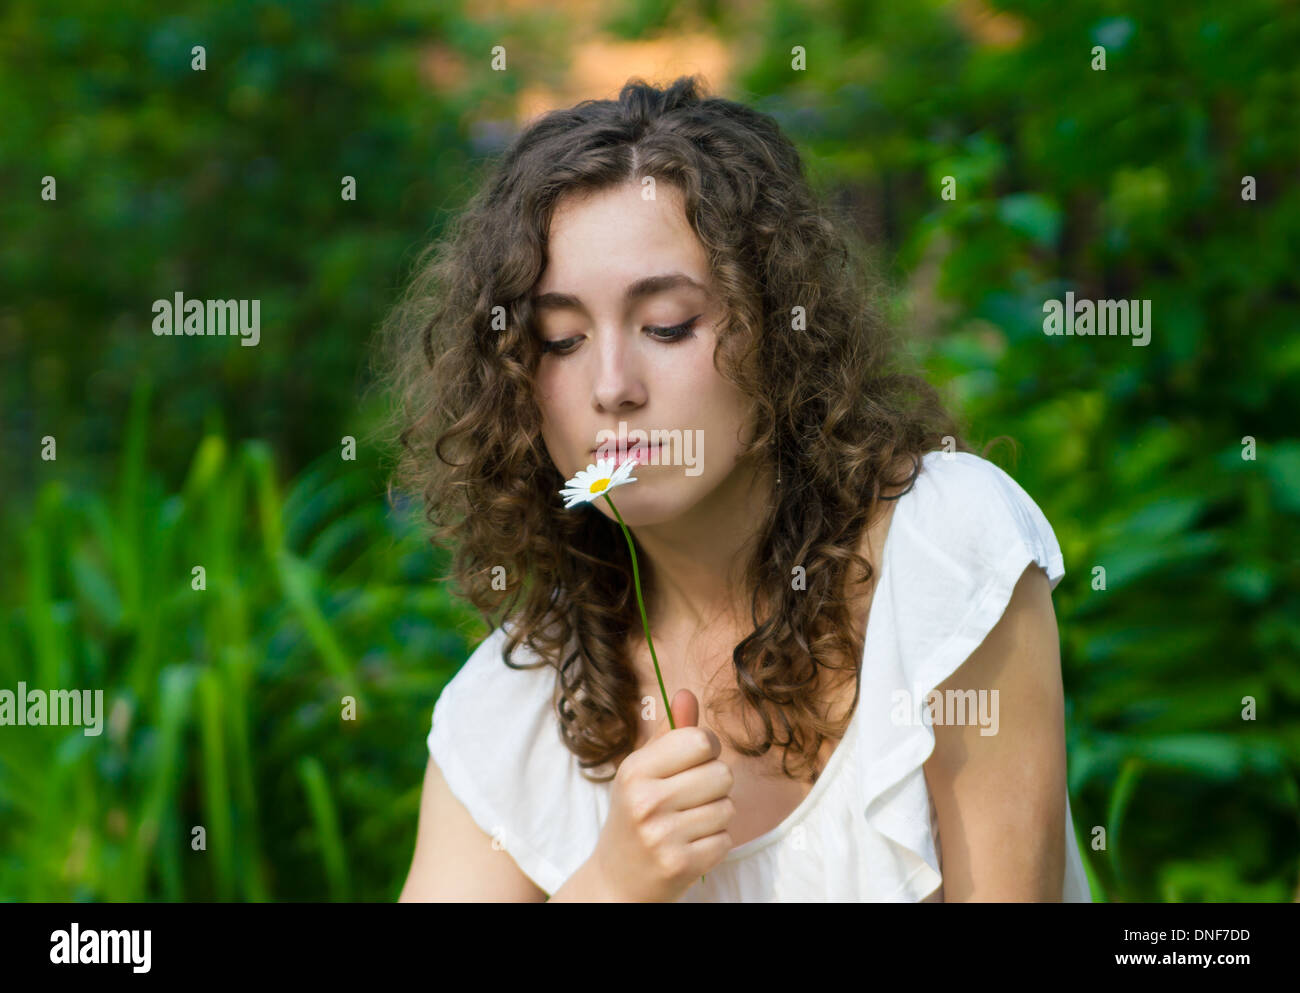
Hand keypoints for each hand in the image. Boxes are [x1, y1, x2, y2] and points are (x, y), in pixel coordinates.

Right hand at [589, 689, 734, 901]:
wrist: (617, 883)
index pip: (699, 740)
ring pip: (727, 807)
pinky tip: (690, 847)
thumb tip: (686, 693)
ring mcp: (662, 836)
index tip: (695, 762)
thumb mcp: (643, 773)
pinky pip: (726, 839)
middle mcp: (645, 801)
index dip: (707, 749)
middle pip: (721, 774)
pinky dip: (715, 843)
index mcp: (634, 771)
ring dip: (716, 816)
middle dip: (714, 785)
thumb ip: (669, 734)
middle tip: (690, 799)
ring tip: (688, 824)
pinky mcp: (681, 866)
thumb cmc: (635, 818)